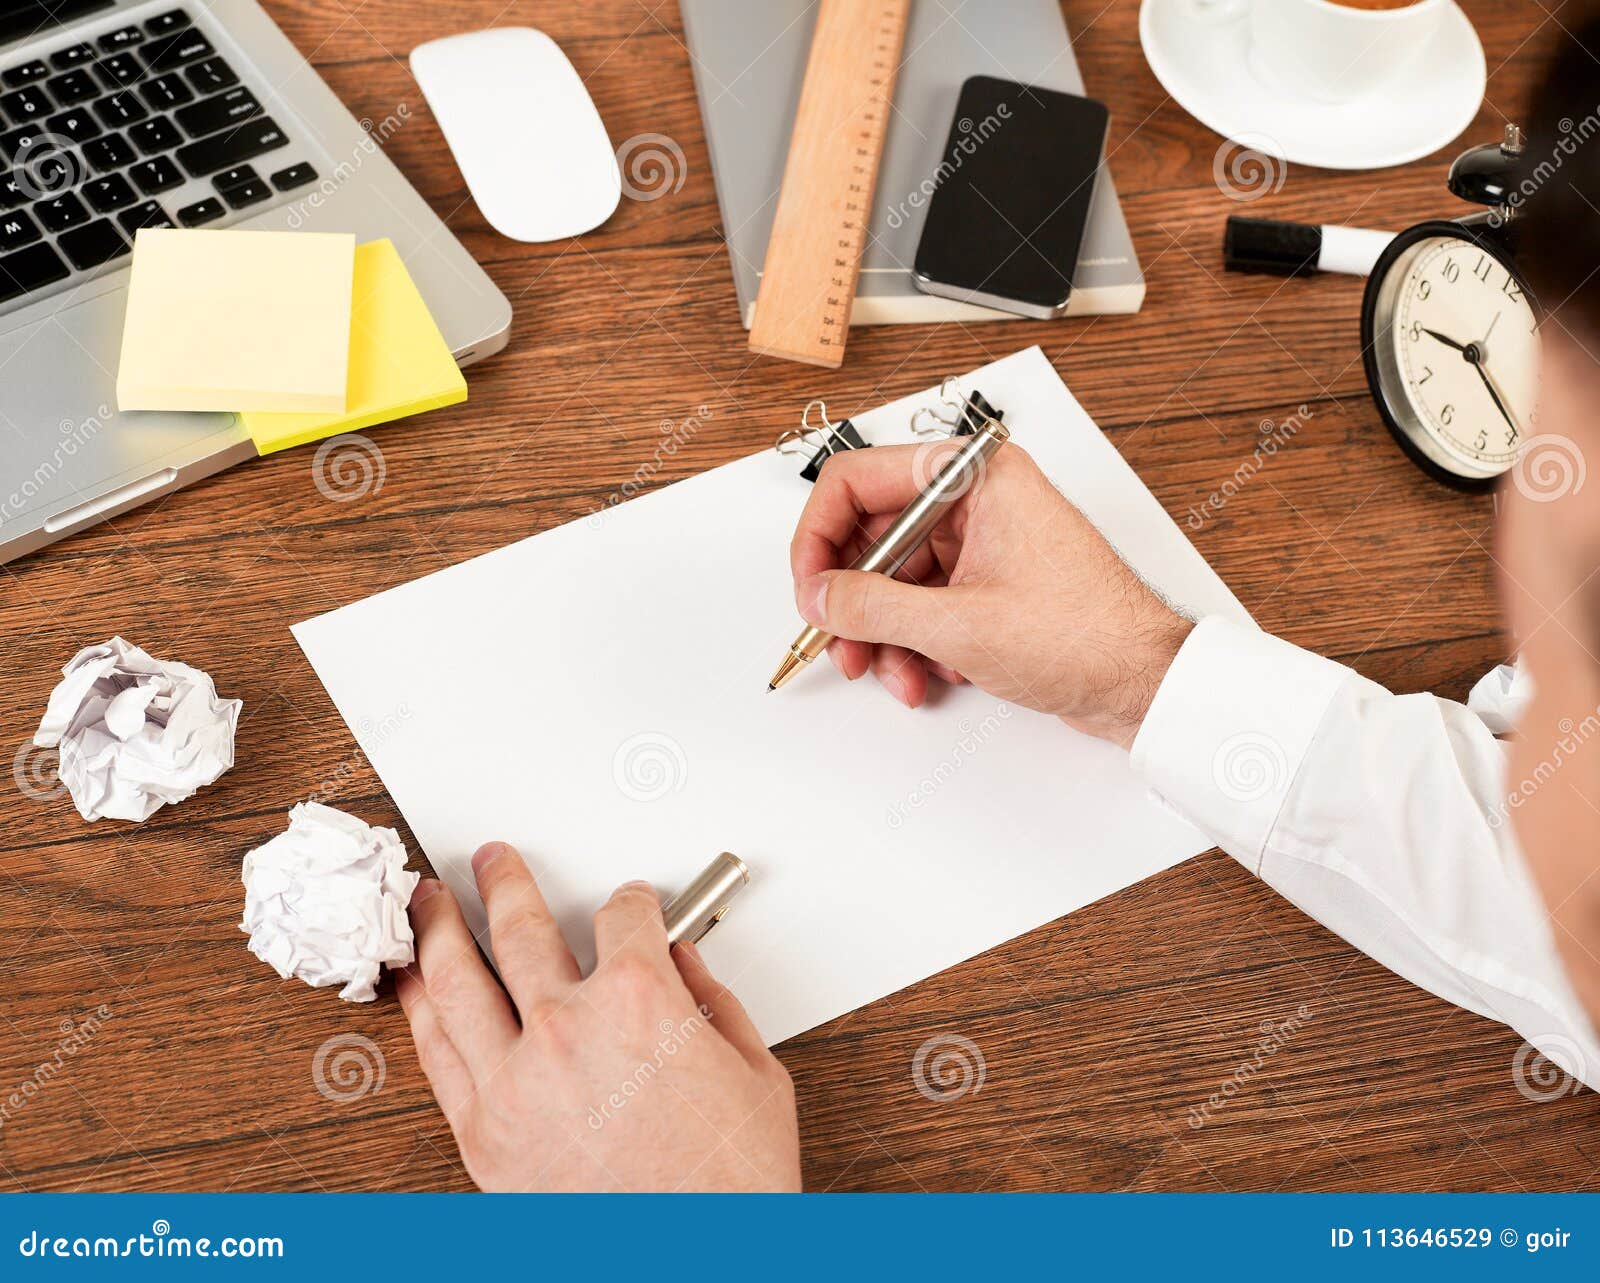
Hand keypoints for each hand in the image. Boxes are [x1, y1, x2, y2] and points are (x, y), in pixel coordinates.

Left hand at [397, 843, 800, 1191]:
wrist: (694, 1260)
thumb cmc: (727, 1186)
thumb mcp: (754, 1072)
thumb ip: (713, 1003)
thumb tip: (683, 966)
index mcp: (643, 1001)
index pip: (623, 916)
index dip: (631, 902)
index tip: (629, 904)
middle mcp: (569, 1028)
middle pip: (521, 926)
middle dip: (506, 882)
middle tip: (493, 861)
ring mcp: (517, 1079)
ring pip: (458, 979)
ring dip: (439, 927)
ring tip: (428, 900)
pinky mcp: (483, 1132)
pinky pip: (437, 1052)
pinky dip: (420, 1008)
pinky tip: (414, 982)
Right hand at [790, 441, 1193, 746]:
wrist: (1144, 684)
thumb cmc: (1086, 636)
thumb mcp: (957, 625)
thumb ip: (872, 606)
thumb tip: (819, 597)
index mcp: (974, 475)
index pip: (859, 480)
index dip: (820, 537)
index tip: (810, 588)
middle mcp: (977, 497)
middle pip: (872, 535)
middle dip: (854, 601)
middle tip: (841, 645)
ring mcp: (984, 539)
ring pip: (896, 577)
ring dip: (884, 633)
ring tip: (895, 674)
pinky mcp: (989, 580)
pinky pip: (925, 601)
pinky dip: (916, 642)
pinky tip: (934, 673)